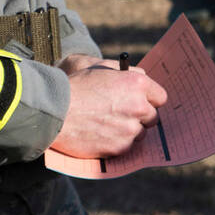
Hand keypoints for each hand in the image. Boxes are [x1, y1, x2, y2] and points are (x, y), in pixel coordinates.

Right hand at [49, 55, 166, 157]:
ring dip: (128, 131)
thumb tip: (141, 78)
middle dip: (140, 117)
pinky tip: (100, 134)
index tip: (142, 102)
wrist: (54, 111)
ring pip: (139, 134)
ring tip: (106, 125)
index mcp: (137, 84)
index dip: (150, 100)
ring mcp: (130, 129)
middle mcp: (139, 107)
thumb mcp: (100, 67)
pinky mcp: (119, 148)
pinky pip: (126, 147)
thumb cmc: (74, 86)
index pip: (160, 97)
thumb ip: (126, 73)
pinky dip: (116, 143)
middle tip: (122, 115)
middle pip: (153, 117)